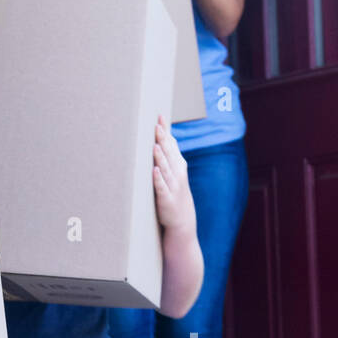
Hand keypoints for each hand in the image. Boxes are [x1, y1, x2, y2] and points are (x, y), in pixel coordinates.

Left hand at [152, 114, 195, 232]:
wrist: (182, 221)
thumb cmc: (175, 192)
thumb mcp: (175, 172)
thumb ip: (169, 156)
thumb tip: (163, 137)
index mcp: (178, 165)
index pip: (172, 144)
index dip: (166, 131)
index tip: (159, 116)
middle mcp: (177, 173)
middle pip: (169, 154)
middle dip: (162, 139)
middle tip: (156, 126)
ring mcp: (172, 186)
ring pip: (165, 169)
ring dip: (160, 157)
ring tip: (154, 145)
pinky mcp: (166, 199)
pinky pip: (162, 187)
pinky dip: (158, 179)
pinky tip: (154, 171)